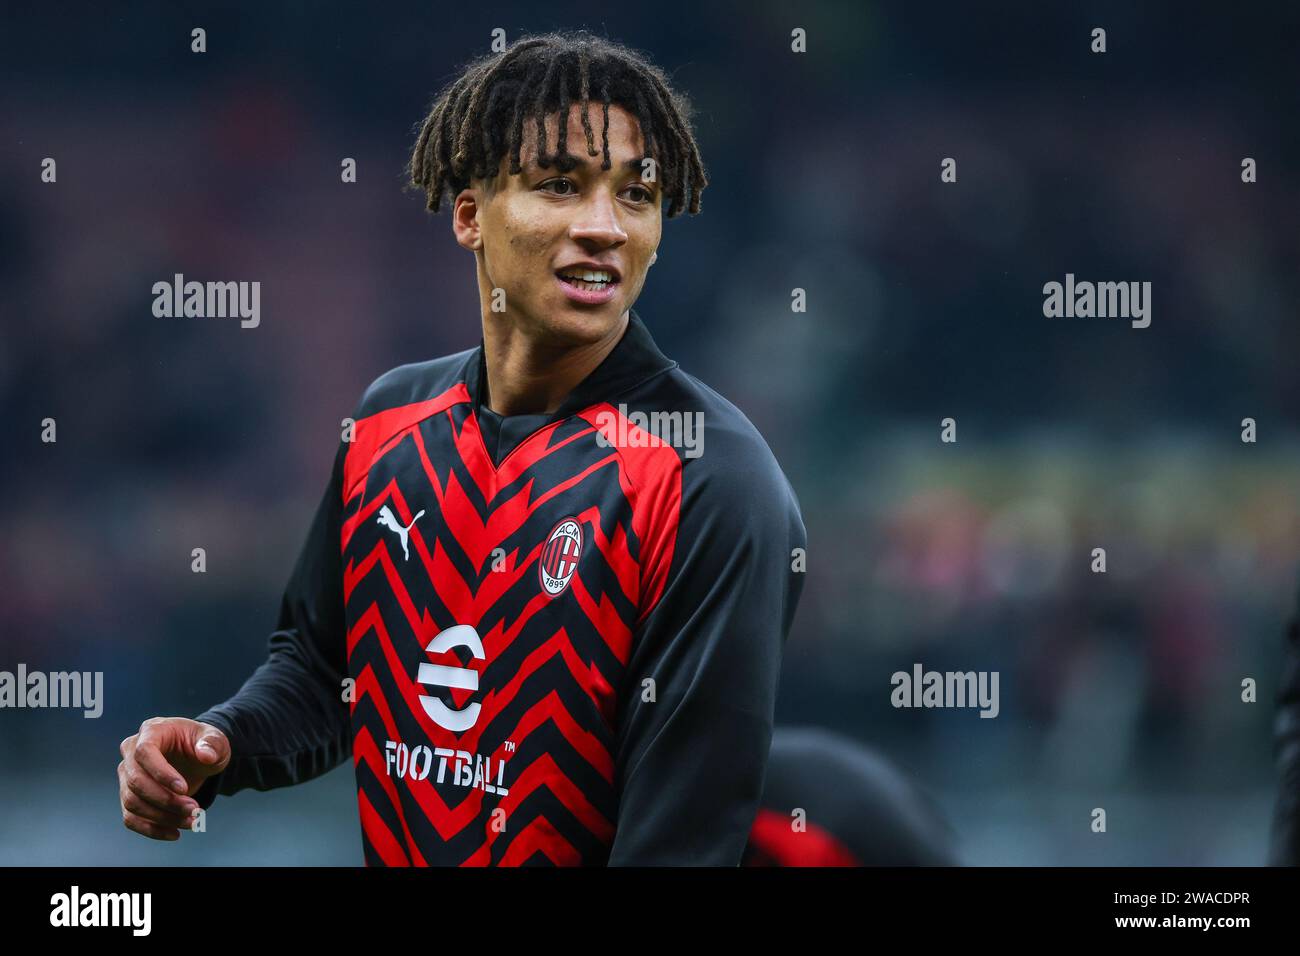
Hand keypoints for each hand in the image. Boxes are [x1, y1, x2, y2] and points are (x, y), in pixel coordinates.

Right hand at [118, 717, 230, 840]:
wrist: (196, 757)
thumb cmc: (203, 744)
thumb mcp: (216, 739)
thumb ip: (213, 743)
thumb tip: (206, 755)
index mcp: (152, 730)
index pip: (145, 752)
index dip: (161, 773)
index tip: (184, 789)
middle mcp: (132, 752)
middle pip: (137, 781)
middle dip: (166, 800)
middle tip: (194, 810)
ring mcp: (127, 775)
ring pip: (132, 802)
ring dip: (162, 817)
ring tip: (191, 821)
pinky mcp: (129, 795)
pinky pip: (131, 817)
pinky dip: (151, 829)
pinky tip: (174, 832)